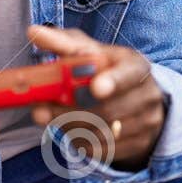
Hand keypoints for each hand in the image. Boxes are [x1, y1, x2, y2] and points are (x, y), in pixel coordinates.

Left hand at [25, 24, 166, 171]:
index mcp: (136, 65)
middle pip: (107, 109)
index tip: (96, 88)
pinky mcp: (139, 144)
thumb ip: (64, 44)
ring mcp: (146, 122)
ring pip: (102, 132)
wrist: (137, 98)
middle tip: (40, 111)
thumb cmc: (107, 70)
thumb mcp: (91, 52)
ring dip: (69, 127)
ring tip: (53, 118)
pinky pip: (103, 150)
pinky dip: (80, 142)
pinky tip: (71, 130)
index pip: (128, 74)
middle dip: (69, 112)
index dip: (113, 81)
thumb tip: (34, 32)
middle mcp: (147, 94)